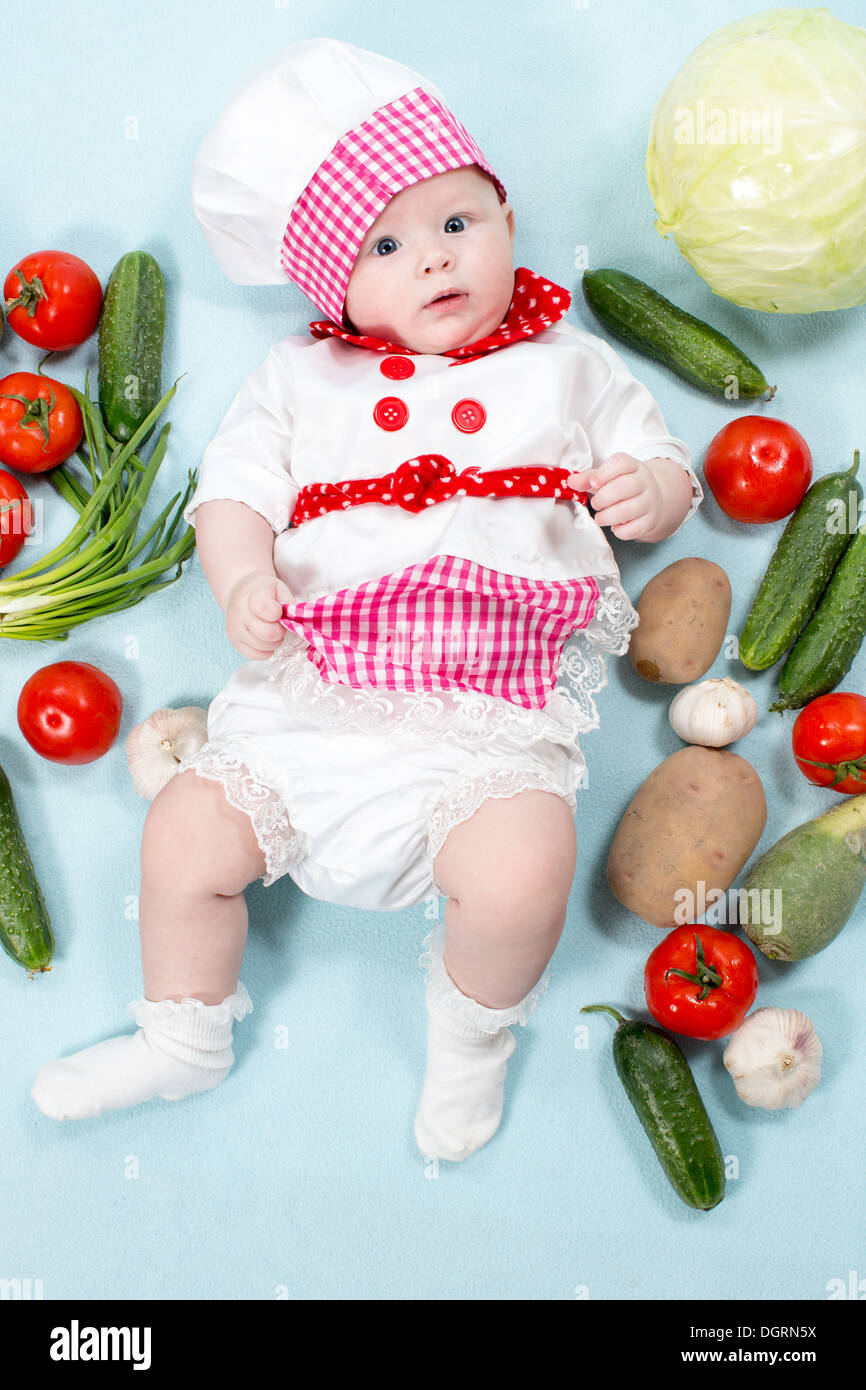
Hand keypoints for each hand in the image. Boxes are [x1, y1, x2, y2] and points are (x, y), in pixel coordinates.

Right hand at [225, 571, 294, 660]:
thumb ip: (289, 603)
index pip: (264, 608)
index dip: (277, 613)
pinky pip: (255, 655)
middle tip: (279, 624)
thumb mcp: (279, 588)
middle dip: (280, 631)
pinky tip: (265, 639)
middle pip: (268, 633)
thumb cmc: (263, 591)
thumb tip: (296, 621)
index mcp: (252, 595)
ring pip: (263, 646)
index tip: (277, 610)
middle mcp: (240, 613)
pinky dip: (266, 650)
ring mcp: (235, 629)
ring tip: (272, 629)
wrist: (240, 594)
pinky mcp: (235, 642)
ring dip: (274, 641)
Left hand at [567, 453, 687, 540]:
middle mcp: (644, 481)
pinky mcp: (651, 520)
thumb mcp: (607, 477)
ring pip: (631, 509)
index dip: (604, 473)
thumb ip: (588, 479)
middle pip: (625, 487)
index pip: (621, 463)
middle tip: (595, 504)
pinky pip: (636, 528)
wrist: (651, 498)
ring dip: (609, 516)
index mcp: (632, 466)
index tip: (593, 484)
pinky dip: (621, 531)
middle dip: (604, 498)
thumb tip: (571, 481)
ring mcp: (650, 501)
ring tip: (600, 518)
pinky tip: (615, 527)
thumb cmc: (622, 486)